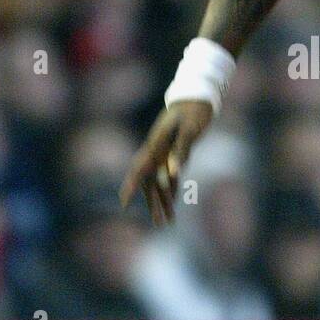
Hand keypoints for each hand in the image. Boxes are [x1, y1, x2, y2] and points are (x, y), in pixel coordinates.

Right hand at [119, 99, 212, 225]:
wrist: (196, 96)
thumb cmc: (193, 110)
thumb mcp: (190, 129)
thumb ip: (181, 150)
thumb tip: (173, 173)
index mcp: (156, 145)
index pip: (139, 168)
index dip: (130, 185)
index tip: (123, 203)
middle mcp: (157, 151)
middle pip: (151, 182)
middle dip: (154, 204)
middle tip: (159, 224)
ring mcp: (165, 152)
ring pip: (160, 181)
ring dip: (164, 201)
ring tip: (168, 222)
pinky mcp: (174, 152)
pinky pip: (170, 175)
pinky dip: (172, 189)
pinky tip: (174, 202)